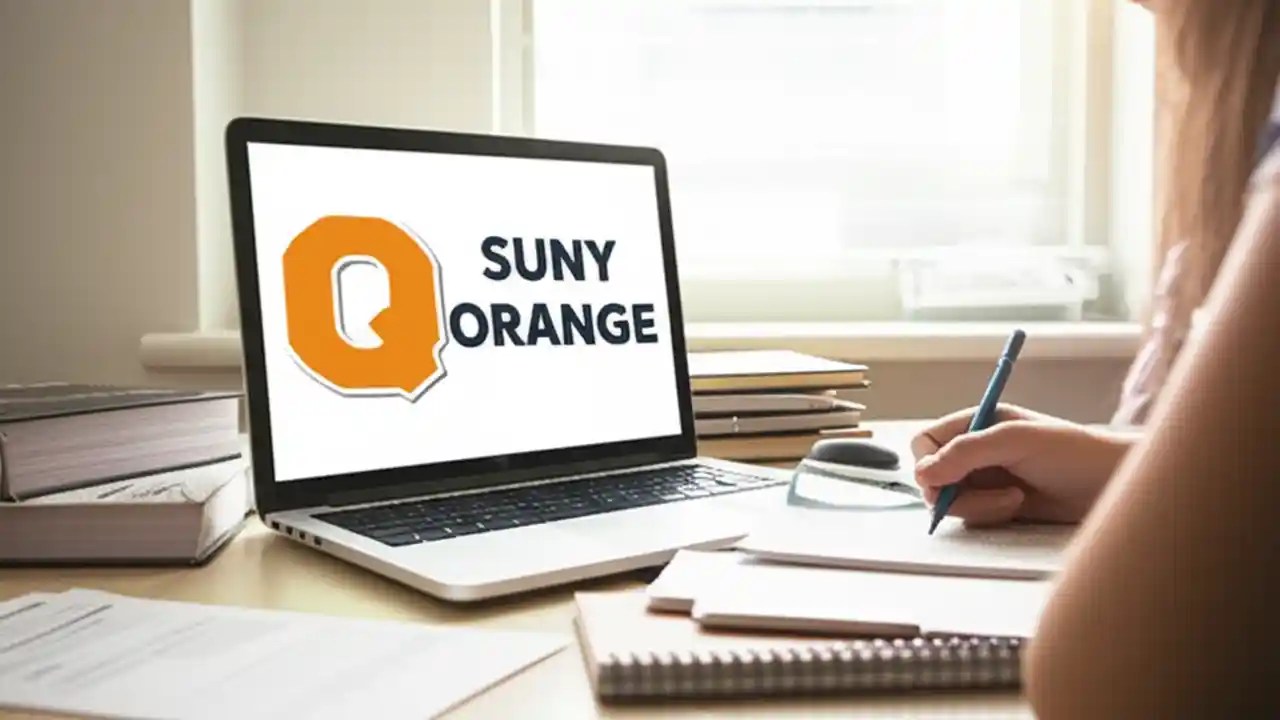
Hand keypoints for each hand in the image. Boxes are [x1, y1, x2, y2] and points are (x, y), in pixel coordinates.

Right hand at [910, 404, 1134, 526]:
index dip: (928, 463)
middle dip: (957, 492)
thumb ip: (967, 452)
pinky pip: (971, 517)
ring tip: (1016, 498)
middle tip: (991, 496)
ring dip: (979, 506)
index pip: (926, 441)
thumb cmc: (1075, 453)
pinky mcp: (997, 505)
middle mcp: (976, 450)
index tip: (946, 481)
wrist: (1113, 485)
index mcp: (977, 422)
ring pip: (951, 501)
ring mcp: (985, 479)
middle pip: (933, 476)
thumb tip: (923, 473)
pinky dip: (990, 516)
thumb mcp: (1018, 441)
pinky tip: (1019, 507)